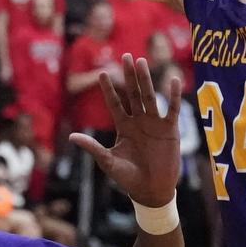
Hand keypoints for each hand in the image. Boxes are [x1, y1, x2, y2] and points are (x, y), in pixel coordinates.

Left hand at [68, 55, 180, 208]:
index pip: (115, 103)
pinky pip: (172, 108)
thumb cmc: (128, 178)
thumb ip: (92, 147)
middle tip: (125, 56)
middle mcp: (139, 121)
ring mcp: (154, 123)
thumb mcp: (107, 161)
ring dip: (146, 79)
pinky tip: (174, 79)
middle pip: (133, 93)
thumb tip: (72, 137)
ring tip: (141, 62)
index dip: (109, 89)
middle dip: (128, 76)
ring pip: (149, 96)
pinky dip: (173, 94)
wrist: (150, 190)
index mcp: (123, 127)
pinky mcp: (170, 129)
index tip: (102, 72)